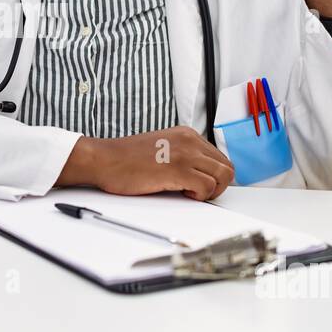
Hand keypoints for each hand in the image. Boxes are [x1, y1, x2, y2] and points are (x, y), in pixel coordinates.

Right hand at [56, 127, 233, 200]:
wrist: (104, 160)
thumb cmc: (126, 159)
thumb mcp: (162, 147)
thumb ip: (183, 154)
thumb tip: (200, 173)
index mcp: (187, 135)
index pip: (220, 157)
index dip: (213, 176)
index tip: (201, 184)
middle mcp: (190, 141)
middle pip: (227, 167)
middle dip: (217, 185)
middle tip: (197, 192)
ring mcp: (185, 154)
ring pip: (223, 177)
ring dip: (210, 191)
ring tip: (189, 192)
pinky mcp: (178, 170)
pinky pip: (207, 188)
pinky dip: (198, 196)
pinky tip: (181, 193)